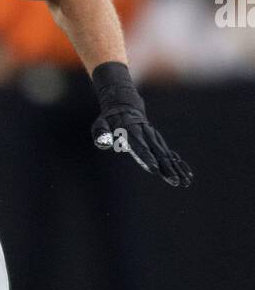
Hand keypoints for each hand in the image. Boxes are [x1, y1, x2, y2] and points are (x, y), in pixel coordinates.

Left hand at [91, 61, 191, 186]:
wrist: (126, 107)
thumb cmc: (110, 120)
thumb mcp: (101, 124)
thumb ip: (101, 133)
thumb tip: (103, 142)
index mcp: (131, 133)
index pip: (140, 147)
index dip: (147, 158)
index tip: (155, 169)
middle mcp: (146, 136)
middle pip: (158, 153)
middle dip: (167, 168)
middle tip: (174, 181)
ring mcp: (155, 139)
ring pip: (167, 155)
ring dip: (177, 169)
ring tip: (185, 182)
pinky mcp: (159, 143)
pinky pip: (171, 155)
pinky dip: (180, 164)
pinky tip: (188, 176)